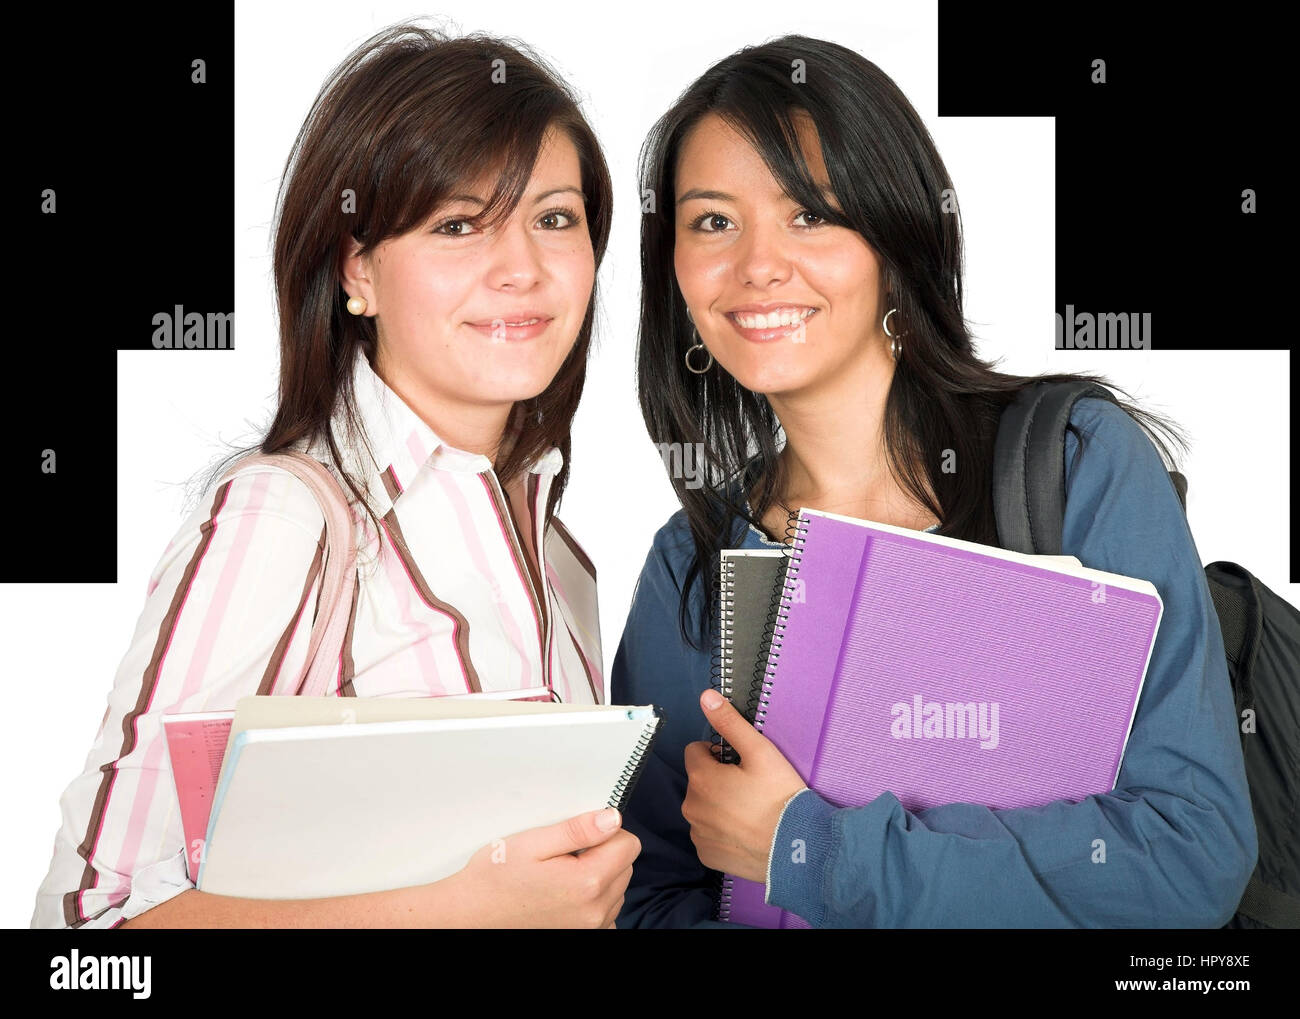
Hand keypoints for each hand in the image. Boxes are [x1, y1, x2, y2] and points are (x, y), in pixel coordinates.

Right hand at [443, 807, 639, 926]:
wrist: (470, 915)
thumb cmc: (495, 878)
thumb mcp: (533, 842)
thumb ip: (578, 830)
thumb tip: (612, 818)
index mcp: (587, 882)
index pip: (629, 843)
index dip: (604, 831)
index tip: (578, 836)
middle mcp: (596, 910)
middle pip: (625, 865)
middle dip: (602, 853)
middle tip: (562, 855)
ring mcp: (591, 927)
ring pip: (618, 887)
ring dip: (599, 875)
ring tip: (559, 874)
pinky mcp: (584, 935)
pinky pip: (607, 910)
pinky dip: (594, 898)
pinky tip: (565, 893)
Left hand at [682, 689, 807, 883]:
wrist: (796, 849)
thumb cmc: (779, 797)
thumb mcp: (760, 752)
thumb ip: (730, 722)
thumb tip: (706, 696)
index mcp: (701, 778)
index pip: (695, 752)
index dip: (717, 753)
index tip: (740, 763)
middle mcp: (691, 806)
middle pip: (699, 781)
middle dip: (717, 779)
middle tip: (750, 788)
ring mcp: (698, 833)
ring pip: (702, 808)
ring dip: (718, 805)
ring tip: (750, 812)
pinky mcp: (706, 855)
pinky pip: (707, 834)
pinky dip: (720, 831)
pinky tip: (744, 832)